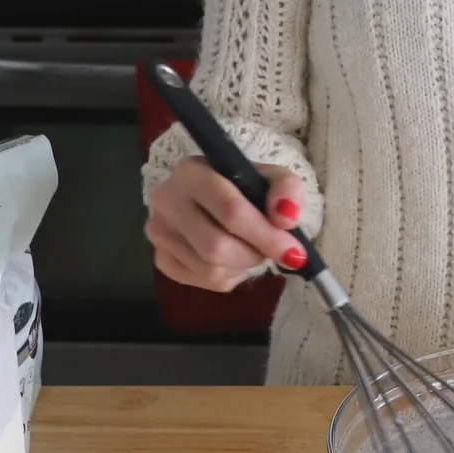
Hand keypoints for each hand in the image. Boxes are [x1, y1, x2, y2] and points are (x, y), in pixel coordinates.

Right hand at [145, 157, 309, 292]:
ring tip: (251, 249)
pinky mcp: (161, 259)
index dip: (265, 234)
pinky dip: (228, 275)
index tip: (294, 252)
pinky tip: (232, 259)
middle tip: (273, 252)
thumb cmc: (241, 185)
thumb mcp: (269, 176)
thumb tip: (286, 219)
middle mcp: (167, 201)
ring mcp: (160, 233)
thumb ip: (286, 189)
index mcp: (192, 172)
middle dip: (254, 254)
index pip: (229, 210)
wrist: (207, 197)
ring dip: (243, 265)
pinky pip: (203, 281)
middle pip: (217, 246)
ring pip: (210, 268)